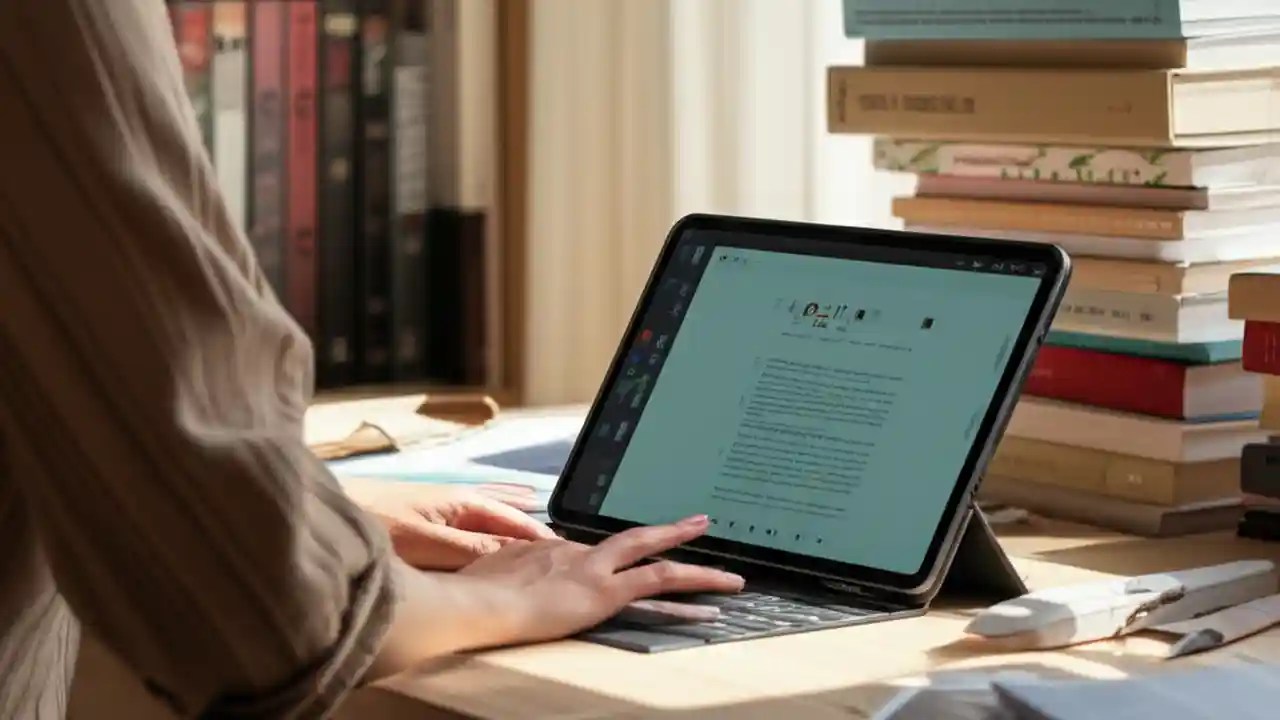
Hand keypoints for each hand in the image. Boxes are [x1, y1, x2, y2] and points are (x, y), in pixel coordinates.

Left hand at [340, 478, 555, 569]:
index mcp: (459, 502)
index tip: (565, 549)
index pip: (511, 518)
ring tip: (531, 522)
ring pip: (482, 511)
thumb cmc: (372, 523)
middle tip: (556, 540)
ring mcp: (433, 506)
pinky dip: (483, 522)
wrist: (323, 510)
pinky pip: (464, 518)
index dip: (537, 534)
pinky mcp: (416, 516)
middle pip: (500, 509)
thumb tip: (514, 549)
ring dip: (506, 519)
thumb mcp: (426, 542)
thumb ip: (469, 546)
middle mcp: (451, 500)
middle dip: (526, 522)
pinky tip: (480, 529)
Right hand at [458, 514, 744, 645]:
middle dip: (669, 532)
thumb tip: (493, 576)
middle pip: (634, 540)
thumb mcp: (486, 572)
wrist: (479, 601)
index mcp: (550, 548)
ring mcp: (595, 571)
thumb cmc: (473, 592)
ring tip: (729, 577)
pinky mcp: (603, 594)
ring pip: (658, 565)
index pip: (589, 551)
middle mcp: (579, 552)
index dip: (611, 557)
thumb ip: (502, 571)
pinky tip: (712, 607)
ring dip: (697, 571)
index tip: (621, 561)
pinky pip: (655, 591)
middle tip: (700, 523)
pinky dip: (688, 597)